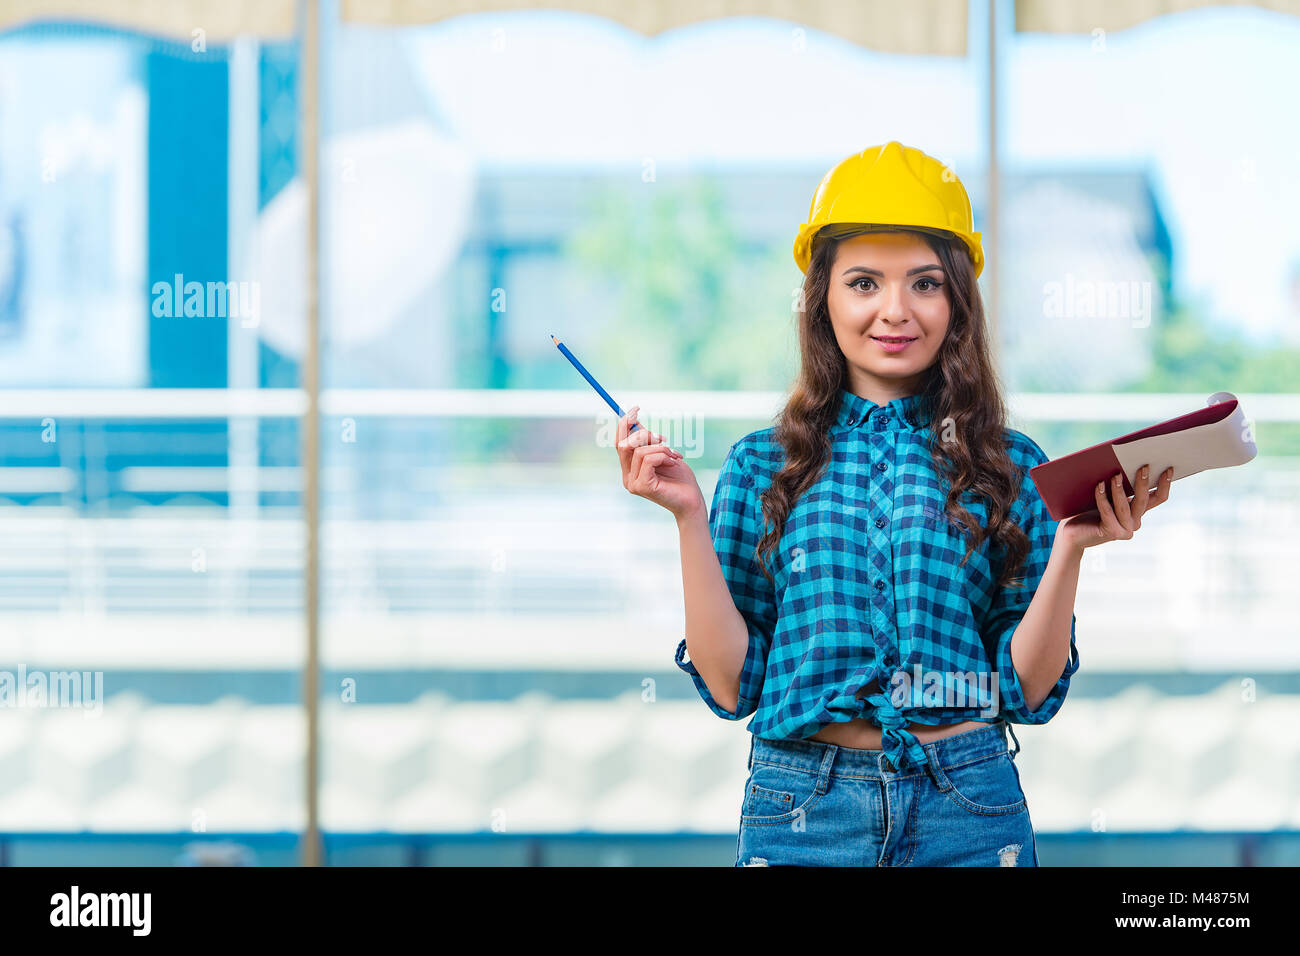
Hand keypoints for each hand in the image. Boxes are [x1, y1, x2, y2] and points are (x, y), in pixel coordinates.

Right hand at [616, 405, 705, 521]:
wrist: (692, 501)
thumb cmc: (680, 478)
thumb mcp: (662, 453)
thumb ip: (647, 441)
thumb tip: (633, 421)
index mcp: (629, 469)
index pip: (619, 442)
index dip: (625, 424)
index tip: (636, 408)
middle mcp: (627, 477)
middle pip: (623, 444)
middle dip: (645, 435)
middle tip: (663, 438)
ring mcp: (633, 483)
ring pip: (639, 451)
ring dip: (661, 448)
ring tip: (674, 456)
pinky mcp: (642, 487)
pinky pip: (648, 459)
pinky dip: (663, 456)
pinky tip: (674, 463)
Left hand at [1057, 463, 1172, 555]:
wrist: (1073, 533)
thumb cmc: (1088, 510)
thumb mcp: (1108, 495)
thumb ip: (1120, 485)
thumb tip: (1124, 462)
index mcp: (1138, 511)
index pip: (1158, 498)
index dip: (1165, 484)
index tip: (1169, 468)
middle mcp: (1135, 522)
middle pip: (1144, 500)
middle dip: (1143, 482)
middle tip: (1143, 466)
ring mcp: (1125, 529)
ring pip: (1125, 506)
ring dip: (1119, 489)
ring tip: (1115, 474)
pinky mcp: (1112, 532)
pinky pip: (1107, 511)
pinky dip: (1102, 497)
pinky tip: (1099, 485)